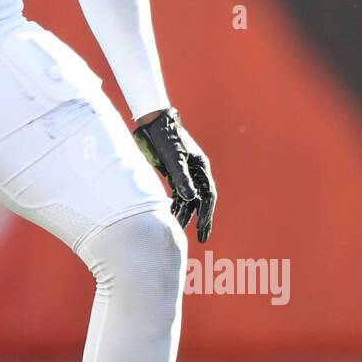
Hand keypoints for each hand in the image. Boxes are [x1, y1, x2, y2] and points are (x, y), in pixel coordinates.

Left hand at [133, 107, 216, 241]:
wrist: (153, 122)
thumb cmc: (166, 137)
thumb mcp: (174, 158)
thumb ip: (182, 178)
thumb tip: (191, 199)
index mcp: (201, 167)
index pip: (208, 195)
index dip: (207, 213)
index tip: (203, 228)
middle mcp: (195, 172)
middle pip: (201, 200)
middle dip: (201, 220)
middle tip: (201, 238)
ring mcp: (184, 173)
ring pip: (187, 199)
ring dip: (184, 215)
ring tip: (179, 232)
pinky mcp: (172, 173)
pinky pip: (177, 194)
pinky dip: (174, 206)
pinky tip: (170, 217)